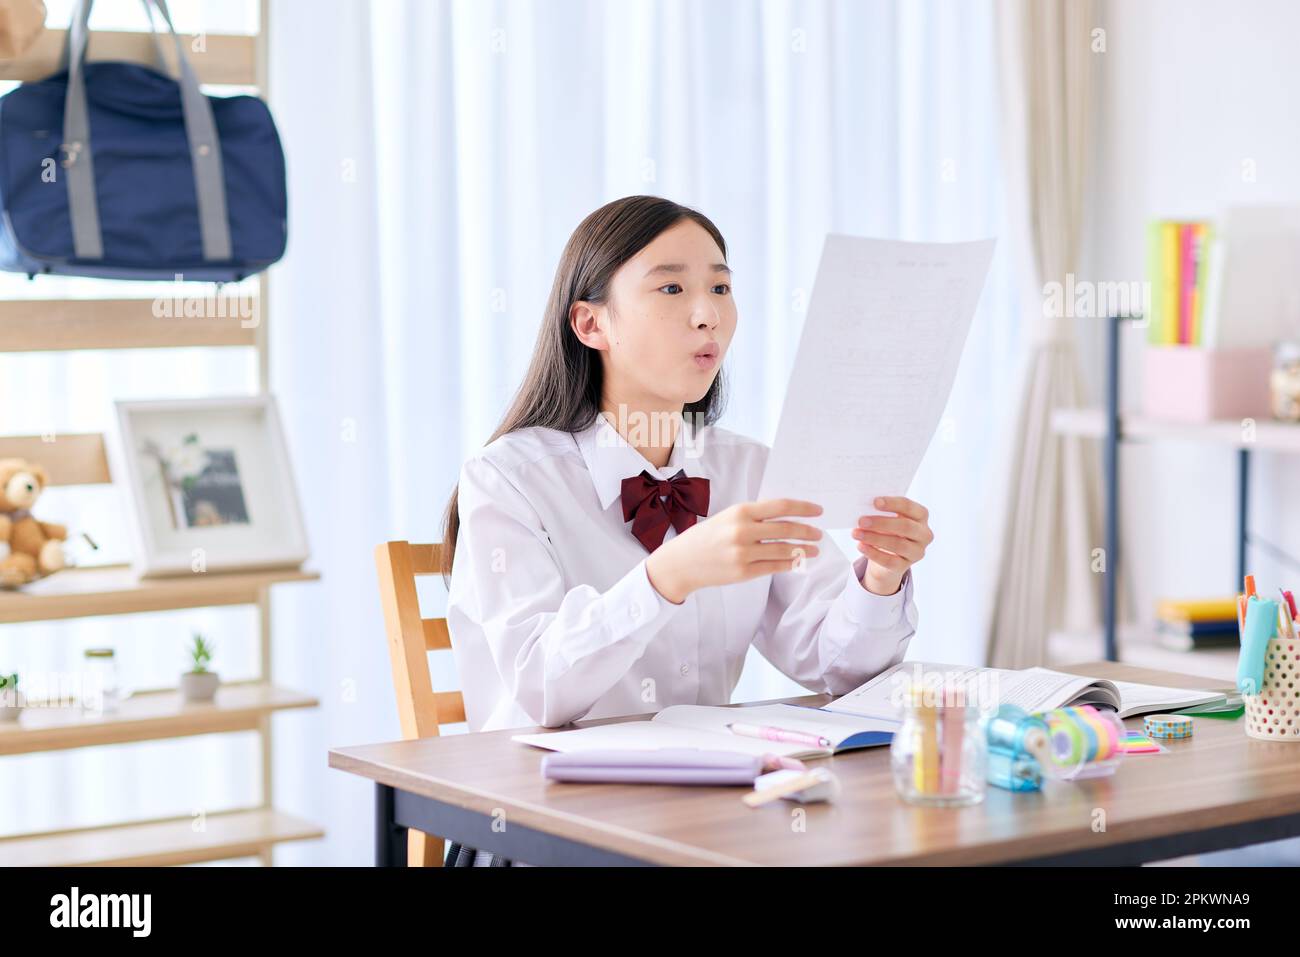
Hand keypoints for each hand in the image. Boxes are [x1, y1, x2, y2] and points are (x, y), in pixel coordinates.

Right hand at [645, 499, 823, 603]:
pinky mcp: (743, 572)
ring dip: (803, 550)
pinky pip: (774, 567)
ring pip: (783, 550)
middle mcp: (743, 531)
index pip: (781, 507)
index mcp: (740, 511)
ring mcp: (743, 553)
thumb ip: (754, 516)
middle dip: (807, 531)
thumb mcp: (728, 517)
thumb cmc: (707, 537)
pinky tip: (798, 562)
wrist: (682, 562)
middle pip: (786, 529)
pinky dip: (790, 564)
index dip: (804, 508)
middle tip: (819, 533)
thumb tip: (788, 516)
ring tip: (814, 550)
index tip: (818, 511)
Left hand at [851, 496, 931, 595]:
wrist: (886, 555)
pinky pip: (890, 561)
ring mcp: (916, 551)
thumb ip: (881, 511)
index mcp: (920, 516)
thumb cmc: (887, 529)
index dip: (892, 504)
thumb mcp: (887, 517)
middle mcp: (923, 534)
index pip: (909, 507)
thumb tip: (863, 506)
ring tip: (856, 533)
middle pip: (906, 526)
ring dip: (874, 538)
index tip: (875, 502)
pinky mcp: (905, 566)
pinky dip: (873, 553)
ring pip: (898, 545)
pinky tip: (861, 546)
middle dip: (882, 523)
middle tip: (861, 521)